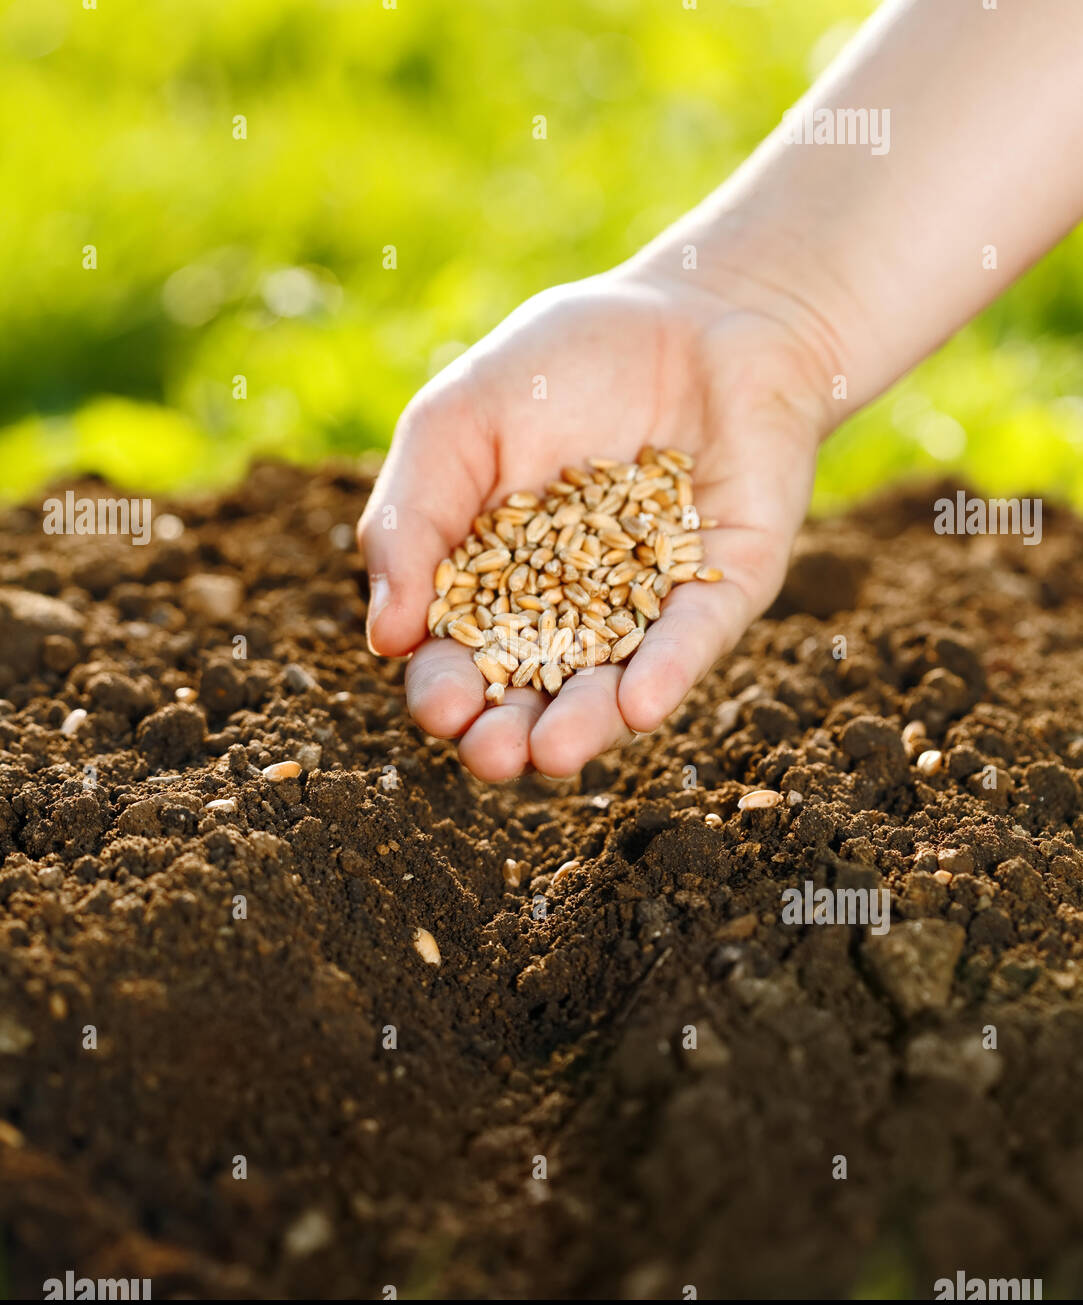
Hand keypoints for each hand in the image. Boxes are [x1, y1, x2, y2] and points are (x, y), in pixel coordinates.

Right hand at [358, 263, 834, 780]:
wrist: (690, 308)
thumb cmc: (558, 365)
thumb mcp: (453, 425)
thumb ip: (409, 521)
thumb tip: (384, 640)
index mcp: (499, 582)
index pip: (464, 654)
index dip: (447, 687)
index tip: (439, 708)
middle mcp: (577, 611)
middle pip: (537, 689)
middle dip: (511, 730)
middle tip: (493, 755)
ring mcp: (654, 603)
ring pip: (616, 680)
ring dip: (586, 722)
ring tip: (555, 754)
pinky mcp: (728, 582)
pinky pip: (697, 633)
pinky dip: (669, 666)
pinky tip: (642, 703)